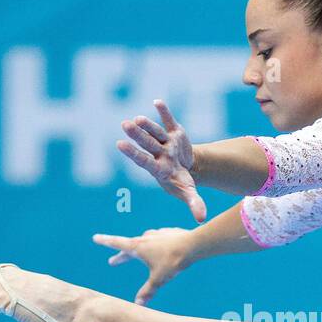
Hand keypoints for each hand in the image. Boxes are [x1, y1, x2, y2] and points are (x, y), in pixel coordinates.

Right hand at [92, 226, 194, 304]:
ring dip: (139, 249)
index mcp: (138, 247)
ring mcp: (157, 234)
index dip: (105, 242)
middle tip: (113, 262)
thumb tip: (138, 305)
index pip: (116, 244)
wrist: (192, 244)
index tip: (95, 238)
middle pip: (129, 247)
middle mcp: (145, 238)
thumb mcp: (158, 279)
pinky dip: (155, 245)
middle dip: (121, 256)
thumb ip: (148, 291)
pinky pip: (158, 239)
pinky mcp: (168, 233)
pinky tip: (161, 249)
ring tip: (139, 255)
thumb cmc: (173, 261)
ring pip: (144, 242)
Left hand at [115, 99, 206, 222]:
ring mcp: (166, 142)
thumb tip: (202, 219)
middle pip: (147, 143)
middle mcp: (159, 153)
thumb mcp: (189, 193)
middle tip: (125, 125)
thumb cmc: (182, 183)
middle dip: (137, 134)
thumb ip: (194, 204)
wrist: (187, 168)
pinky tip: (157, 102)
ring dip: (148, 124)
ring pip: (155, 131)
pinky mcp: (175, 132)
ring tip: (138, 118)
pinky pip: (169, 120)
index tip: (120, 144)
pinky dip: (164, 111)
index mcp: (159, 168)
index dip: (133, 153)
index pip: (144, 160)